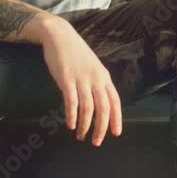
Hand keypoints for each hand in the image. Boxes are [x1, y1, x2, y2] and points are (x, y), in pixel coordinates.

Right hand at [40, 19, 122, 145]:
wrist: (60, 36)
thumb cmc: (75, 53)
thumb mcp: (92, 67)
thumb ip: (96, 83)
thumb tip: (98, 102)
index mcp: (104, 76)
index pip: (115, 101)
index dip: (116, 118)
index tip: (116, 133)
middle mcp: (96, 79)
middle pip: (103, 108)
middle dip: (101, 128)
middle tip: (97, 141)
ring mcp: (82, 79)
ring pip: (88, 108)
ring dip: (85, 125)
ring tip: (81, 136)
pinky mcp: (67, 80)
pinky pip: (72, 102)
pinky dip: (72, 115)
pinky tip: (71, 125)